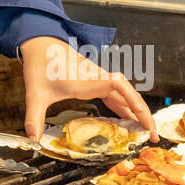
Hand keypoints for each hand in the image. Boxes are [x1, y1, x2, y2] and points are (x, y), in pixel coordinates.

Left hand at [20, 37, 157, 141]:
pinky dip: (126, 108)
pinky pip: (117, 95)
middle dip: (143, 114)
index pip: (117, 85)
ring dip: (138, 112)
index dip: (132, 99)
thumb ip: (33, 118)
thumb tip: (31, 140)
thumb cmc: (40, 65)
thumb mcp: (35, 94)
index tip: (141, 116)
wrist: (41, 44)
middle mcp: (97, 78)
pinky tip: (129, 121)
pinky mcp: (97, 81)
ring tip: (147, 132)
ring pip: (126, 95)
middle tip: (153, 136)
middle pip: (129, 94)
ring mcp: (99, 79)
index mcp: (86, 80)